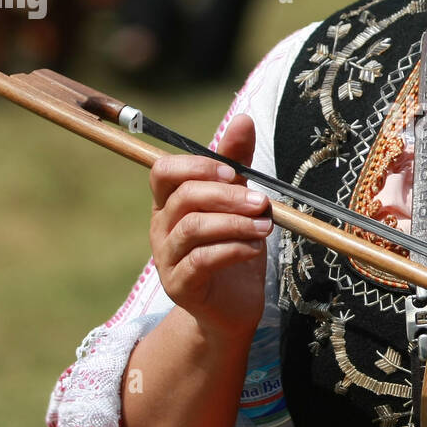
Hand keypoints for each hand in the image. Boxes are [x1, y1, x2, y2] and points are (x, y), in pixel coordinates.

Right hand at [148, 115, 271, 340]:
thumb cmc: (234, 248)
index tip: (234, 172)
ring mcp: (166, 258)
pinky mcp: (180, 285)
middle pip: (183, 197)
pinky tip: (255, 248)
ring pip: (192, 228)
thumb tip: (242, 119)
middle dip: (227, 196)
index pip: (164, 171)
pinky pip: (201, 261)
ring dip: (235, 223)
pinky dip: (233, 250)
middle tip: (261, 202)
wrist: (233, 307)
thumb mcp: (239, 202)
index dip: (196, 166)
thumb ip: (237, 162)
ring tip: (265, 226)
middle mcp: (162, 228)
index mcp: (170, 203)